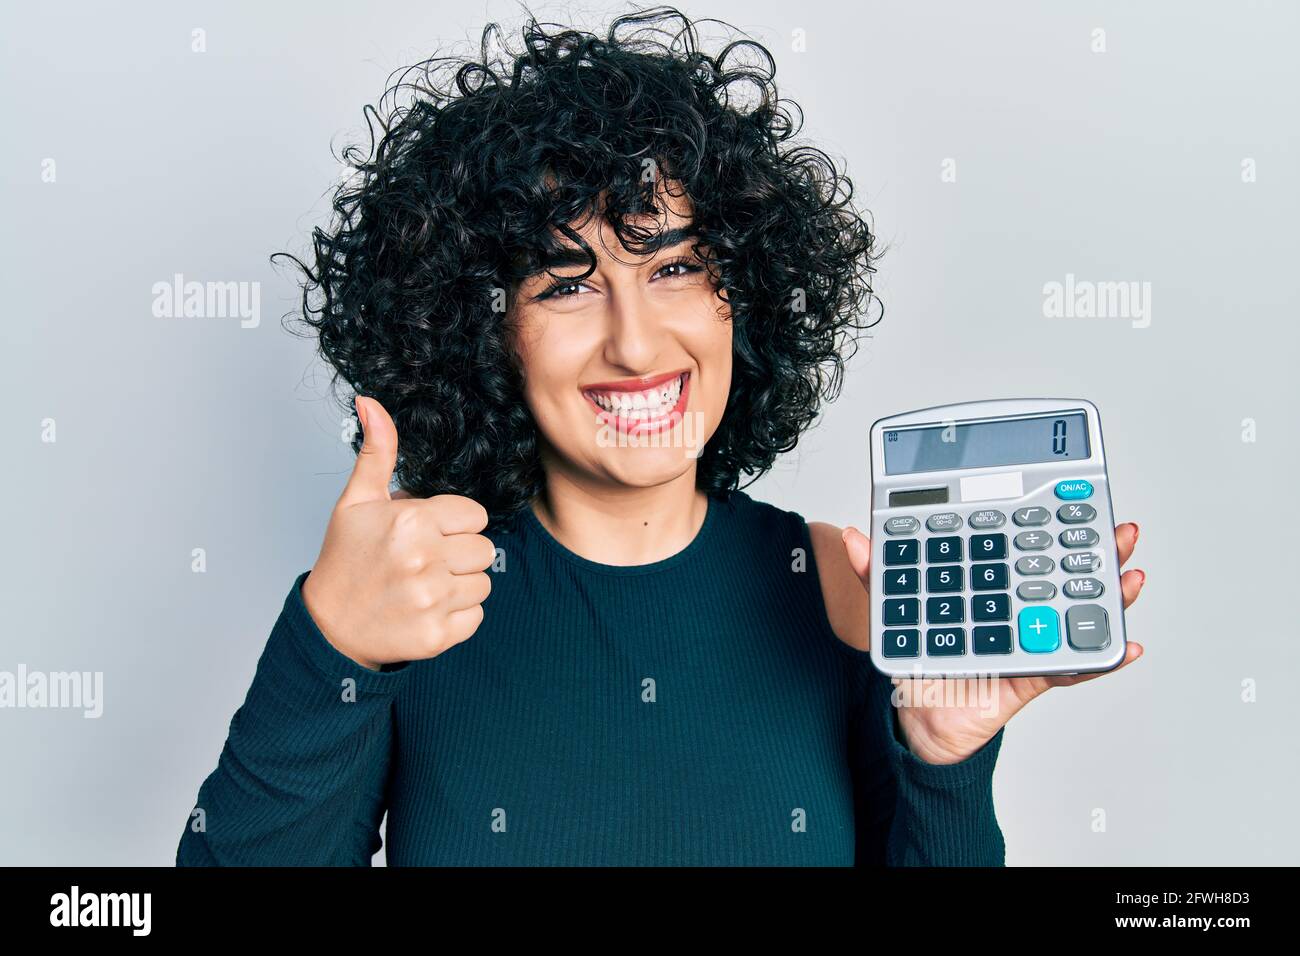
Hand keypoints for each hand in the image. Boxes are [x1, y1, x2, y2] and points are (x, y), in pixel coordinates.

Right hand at [300, 396, 496, 670]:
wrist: (329, 625)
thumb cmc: (346, 558)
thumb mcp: (357, 501)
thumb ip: (378, 452)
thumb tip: (372, 401)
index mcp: (411, 521)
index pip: (475, 515)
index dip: (453, 523)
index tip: (427, 532)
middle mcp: (425, 559)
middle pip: (484, 548)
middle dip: (459, 552)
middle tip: (425, 559)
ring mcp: (432, 599)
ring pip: (483, 582)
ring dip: (460, 583)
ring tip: (425, 583)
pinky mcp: (439, 635)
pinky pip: (477, 616)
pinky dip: (457, 615)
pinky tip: (427, 608)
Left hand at [841, 522, 1145, 764]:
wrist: (918, 721)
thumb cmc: (916, 664)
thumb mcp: (892, 613)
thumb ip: (877, 576)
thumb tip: (854, 537)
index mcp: (987, 587)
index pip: (1022, 547)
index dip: (1050, 523)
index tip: (1074, 499)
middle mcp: (1014, 609)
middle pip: (1062, 573)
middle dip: (1096, 550)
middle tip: (1118, 531)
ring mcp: (1029, 640)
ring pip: (1076, 613)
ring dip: (1109, 595)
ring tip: (1129, 577)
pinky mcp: (1033, 676)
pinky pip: (1072, 667)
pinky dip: (1101, 659)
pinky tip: (1124, 645)